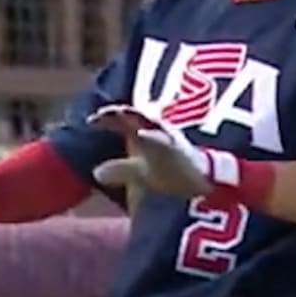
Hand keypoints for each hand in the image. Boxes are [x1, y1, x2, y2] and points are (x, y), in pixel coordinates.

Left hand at [87, 104, 217, 197]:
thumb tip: (96, 173)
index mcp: (145, 135)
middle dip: (118, 115)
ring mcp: (169, 139)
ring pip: (149, 124)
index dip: (107, 119)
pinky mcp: (181, 149)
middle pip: (134, 118)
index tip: (90, 121)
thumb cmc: (174, 173)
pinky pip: (166, 141)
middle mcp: (156, 132)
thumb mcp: (142, 173)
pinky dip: (154, 137)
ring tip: (118, 114)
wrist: (205, 182)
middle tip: (100, 115)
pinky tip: (143, 134)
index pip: (123, 122)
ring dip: (134, 118)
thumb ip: (121, 169)